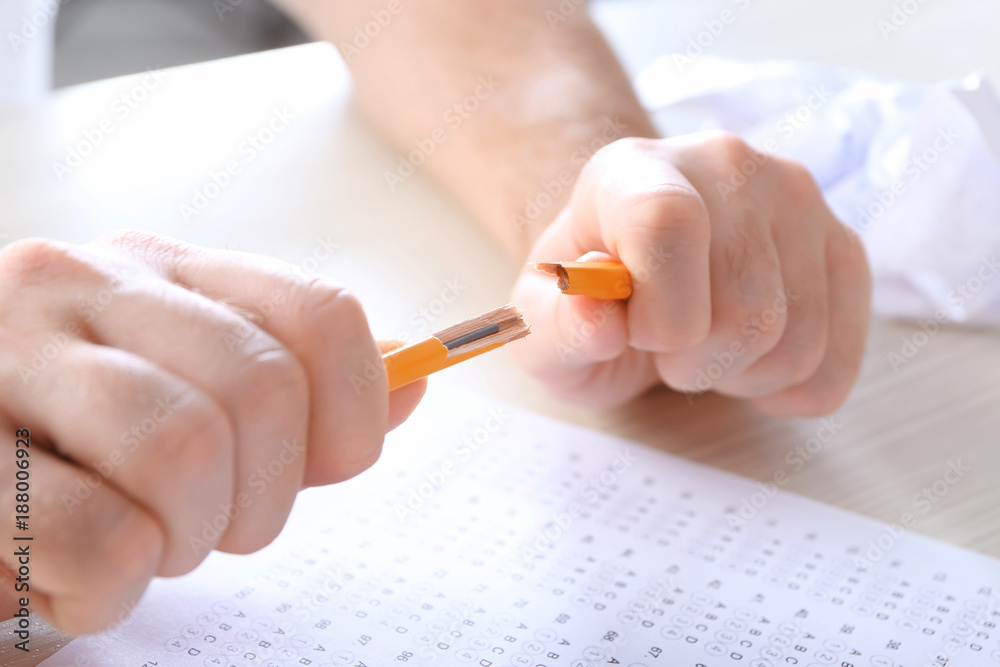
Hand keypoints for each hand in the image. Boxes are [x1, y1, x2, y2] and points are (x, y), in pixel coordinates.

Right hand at [0, 232, 424, 632]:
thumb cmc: (72, 447)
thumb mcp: (185, 395)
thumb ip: (297, 392)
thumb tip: (415, 381)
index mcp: (163, 271)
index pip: (322, 315)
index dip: (354, 413)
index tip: (324, 468)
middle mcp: (83, 282)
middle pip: (263, 389)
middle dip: (259, 499)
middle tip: (205, 525)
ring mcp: (6, 350)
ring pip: (184, 449)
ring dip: (181, 540)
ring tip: (132, 544)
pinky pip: (99, 536)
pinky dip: (104, 589)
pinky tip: (58, 573)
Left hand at [511, 133, 870, 415]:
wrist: (642, 278)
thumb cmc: (589, 302)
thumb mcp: (542, 327)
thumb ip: (556, 324)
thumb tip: (596, 314)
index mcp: (633, 170)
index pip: (667, 223)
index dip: (659, 311)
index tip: (638, 334)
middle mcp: (727, 164)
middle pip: (746, 309)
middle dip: (696, 364)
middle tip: (665, 348)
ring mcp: (798, 198)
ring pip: (798, 340)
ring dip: (742, 376)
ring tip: (706, 346)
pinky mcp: (843, 244)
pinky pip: (838, 359)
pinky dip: (791, 387)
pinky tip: (753, 361)